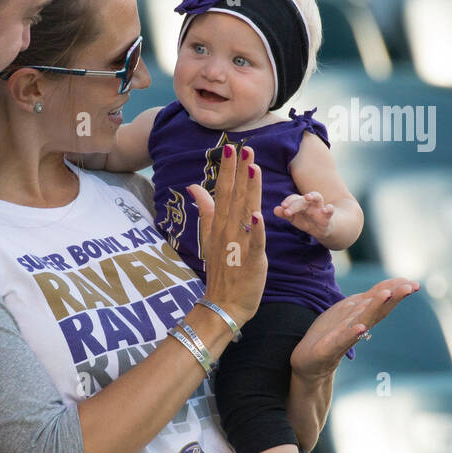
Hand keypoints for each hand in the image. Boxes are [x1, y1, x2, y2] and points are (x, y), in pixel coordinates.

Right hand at [187, 143, 265, 324]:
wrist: (223, 304)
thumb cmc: (221, 270)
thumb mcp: (209, 236)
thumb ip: (205, 210)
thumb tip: (194, 186)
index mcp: (219, 224)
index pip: (222, 192)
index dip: (228, 170)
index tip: (230, 148)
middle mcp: (227, 231)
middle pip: (234, 197)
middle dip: (239, 173)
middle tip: (243, 148)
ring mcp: (238, 246)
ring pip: (245, 213)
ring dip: (249, 191)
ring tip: (253, 168)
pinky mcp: (251, 261)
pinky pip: (254, 243)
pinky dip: (256, 230)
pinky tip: (257, 214)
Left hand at [274, 190, 334, 239]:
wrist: (320, 229)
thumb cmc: (305, 220)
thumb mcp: (293, 218)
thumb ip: (284, 214)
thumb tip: (275, 209)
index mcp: (300, 202)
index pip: (294, 198)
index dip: (288, 201)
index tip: (282, 206)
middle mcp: (310, 203)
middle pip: (303, 199)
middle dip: (295, 204)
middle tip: (286, 210)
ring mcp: (319, 208)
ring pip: (318, 197)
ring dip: (313, 196)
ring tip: (307, 197)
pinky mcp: (327, 216)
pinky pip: (330, 210)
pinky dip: (329, 209)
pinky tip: (326, 209)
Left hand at [290, 277, 421, 378]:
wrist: (309, 363)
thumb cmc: (329, 336)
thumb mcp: (347, 314)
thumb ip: (364, 303)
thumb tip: (384, 289)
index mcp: (360, 317)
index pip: (380, 302)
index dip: (396, 291)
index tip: (414, 283)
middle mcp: (357, 327)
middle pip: (378, 310)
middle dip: (394, 297)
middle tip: (412, 286)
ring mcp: (344, 337)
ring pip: (362, 320)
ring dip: (374, 307)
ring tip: (387, 293)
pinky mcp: (329, 349)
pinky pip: (342, 340)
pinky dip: (352, 334)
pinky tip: (361, 327)